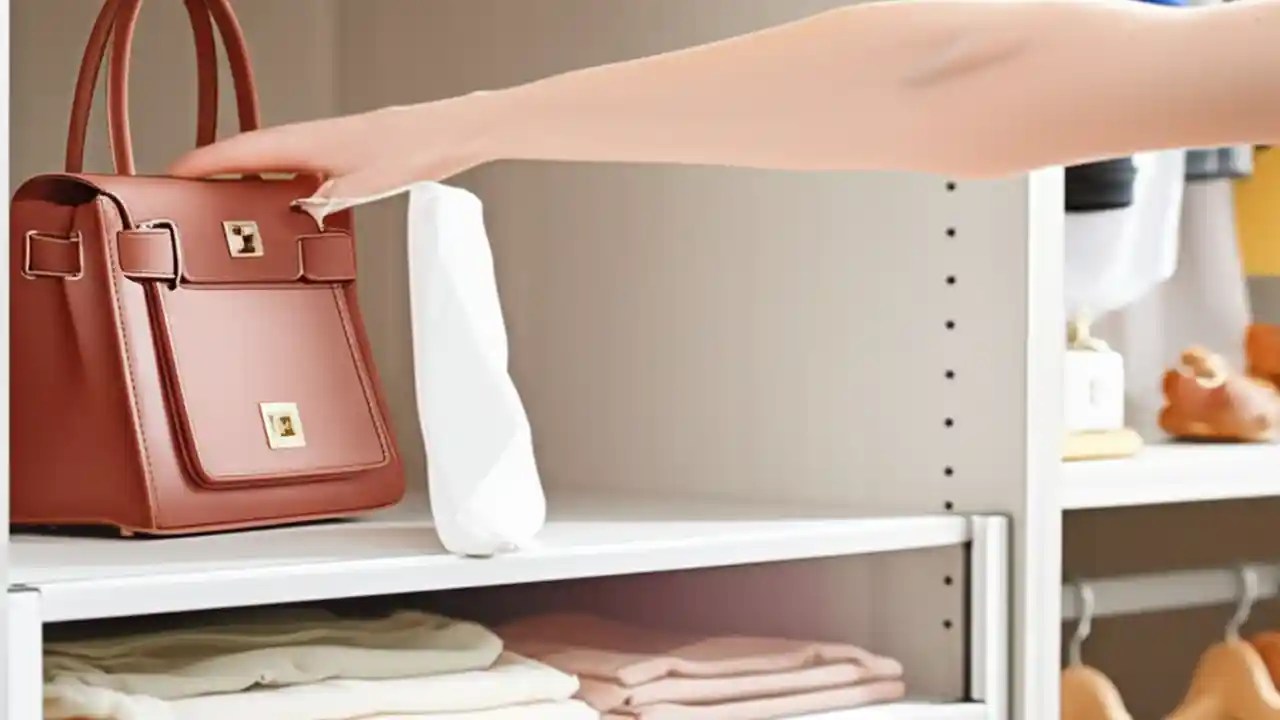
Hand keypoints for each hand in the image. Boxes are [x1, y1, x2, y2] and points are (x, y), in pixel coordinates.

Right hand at [168, 93, 499, 217]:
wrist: (450, 132)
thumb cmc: (413, 149)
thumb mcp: (362, 186)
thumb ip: (322, 202)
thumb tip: (290, 217)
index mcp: (306, 141)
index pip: (239, 153)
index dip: (201, 165)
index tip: (169, 177)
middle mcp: (311, 138)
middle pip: (248, 155)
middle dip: (214, 173)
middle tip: (185, 196)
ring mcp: (327, 144)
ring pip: (273, 160)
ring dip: (246, 176)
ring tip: (222, 203)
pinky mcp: (345, 153)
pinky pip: (297, 165)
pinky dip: (278, 179)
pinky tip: (284, 200)